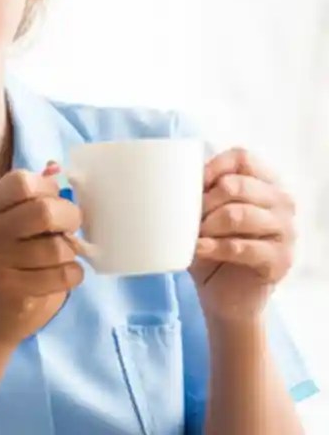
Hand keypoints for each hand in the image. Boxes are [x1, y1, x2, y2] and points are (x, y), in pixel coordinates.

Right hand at [0, 163, 84, 344]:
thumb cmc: (1, 264)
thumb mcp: (5, 225)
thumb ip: (30, 199)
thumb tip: (56, 168)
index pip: (24, 182)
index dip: (49, 191)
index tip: (53, 204)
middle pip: (46, 211)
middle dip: (70, 219)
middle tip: (69, 231)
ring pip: (59, 247)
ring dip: (69, 254)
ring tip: (58, 259)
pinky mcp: (9, 289)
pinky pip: (62, 275)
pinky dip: (71, 275)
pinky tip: (58, 277)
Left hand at [189, 148, 295, 323]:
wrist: (224, 295)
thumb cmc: (212, 247)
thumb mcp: (203, 215)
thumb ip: (197, 192)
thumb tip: (167, 176)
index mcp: (266, 183)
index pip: (243, 158)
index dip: (212, 167)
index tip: (191, 185)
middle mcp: (282, 202)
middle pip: (237, 185)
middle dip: (204, 200)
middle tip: (189, 218)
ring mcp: (286, 231)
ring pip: (238, 214)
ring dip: (206, 224)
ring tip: (192, 235)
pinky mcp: (280, 260)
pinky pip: (241, 247)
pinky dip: (213, 247)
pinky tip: (197, 249)